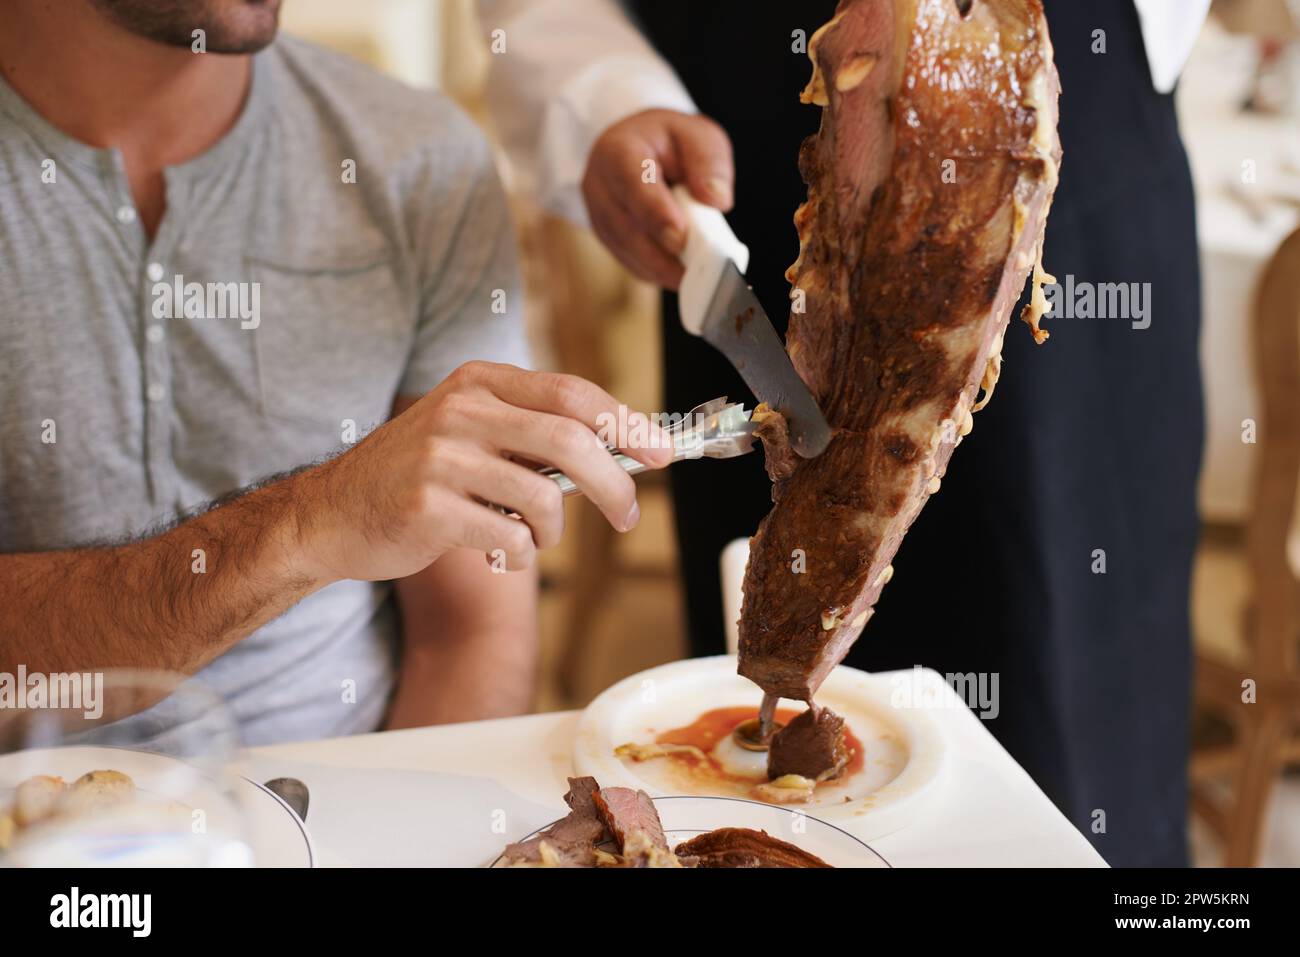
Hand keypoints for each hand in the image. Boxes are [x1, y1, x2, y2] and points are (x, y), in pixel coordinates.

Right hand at [295, 362, 673, 581]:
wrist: (332, 514)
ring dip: (552, 530)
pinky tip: (497, 553)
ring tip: (532, 536)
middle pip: (570, 441)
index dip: (625, 423)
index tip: (662, 452)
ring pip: (543, 498)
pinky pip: (509, 538)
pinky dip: (519, 556)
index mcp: (480, 382)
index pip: (572, 393)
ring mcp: (441, 457)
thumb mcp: (471, 433)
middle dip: (614, 484)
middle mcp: (461, 410)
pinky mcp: (428, 506)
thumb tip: (621, 451)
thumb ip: (532, 434)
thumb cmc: (417, 478)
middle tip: (629, 516)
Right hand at [582, 109, 734, 288]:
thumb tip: (717, 200)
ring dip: (658, 269)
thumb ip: (709, 162)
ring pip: (625, 250)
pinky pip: (628, 261)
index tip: (680, 239)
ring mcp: (598, 214)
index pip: (633, 184)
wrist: (640, 147)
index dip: (655, 214)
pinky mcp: (606, 237)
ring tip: (692, 279)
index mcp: (619, 151)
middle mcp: (599, 185)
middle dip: (659, 256)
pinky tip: (677, 275)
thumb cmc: (670, 142)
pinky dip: (654, 272)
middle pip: (625, 228)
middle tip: (692, 274)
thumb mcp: (697, 135)